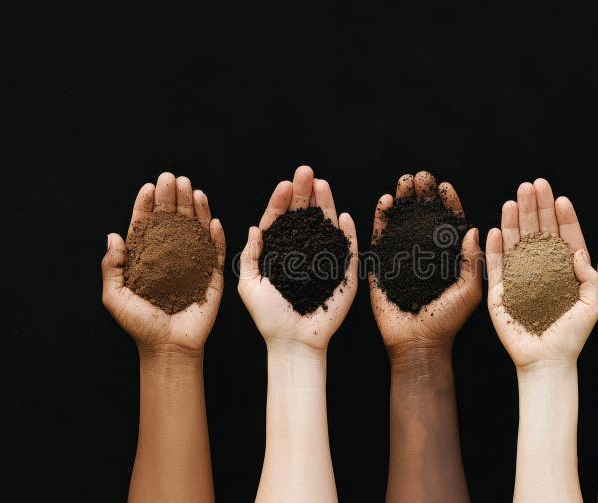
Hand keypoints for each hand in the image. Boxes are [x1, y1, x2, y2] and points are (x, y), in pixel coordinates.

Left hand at [101, 172, 225, 353]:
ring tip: (192, 188)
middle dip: (173, 197)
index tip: (149, 186)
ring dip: (194, 208)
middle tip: (173, 178)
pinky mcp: (212, 275)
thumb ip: (112, 266)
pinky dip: (216, 235)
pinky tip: (212, 218)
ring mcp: (193, 263)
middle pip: (173, 220)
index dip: (147, 204)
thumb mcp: (115, 296)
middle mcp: (171, 256)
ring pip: (195, 228)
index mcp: (147, 258)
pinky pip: (216, 251)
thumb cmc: (140, 325)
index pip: (147, 224)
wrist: (169, 347)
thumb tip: (113, 235)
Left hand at [237, 166, 358, 351]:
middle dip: (305, 193)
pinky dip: (347, 232)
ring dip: (325, 204)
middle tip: (305, 172)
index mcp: (280, 252)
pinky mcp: (343, 273)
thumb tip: (255, 227)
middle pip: (304, 216)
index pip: (280, 220)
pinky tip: (342, 214)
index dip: (282, 201)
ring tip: (321, 183)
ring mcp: (324, 261)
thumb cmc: (268, 318)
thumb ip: (251, 256)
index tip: (284, 184)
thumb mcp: (249, 284)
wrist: (293, 342)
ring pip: (325, 226)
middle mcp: (303, 252)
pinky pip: (348, 249)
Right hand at [369, 171, 482, 356]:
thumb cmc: (448, 321)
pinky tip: (386, 200)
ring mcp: (403, 255)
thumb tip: (475, 229)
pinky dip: (382, 217)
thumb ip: (473, 261)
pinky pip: (381, 235)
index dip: (449, 203)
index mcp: (449, 255)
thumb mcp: (470, 291)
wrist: (416, 343)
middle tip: (422, 177)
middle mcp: (426, 251)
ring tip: (405, 181)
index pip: (450, 221)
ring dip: (404, 199)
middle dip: (423, 194)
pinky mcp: (382, 263)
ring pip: (403, 219)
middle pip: (425, 214)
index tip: (445, 186)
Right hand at [486, 179, 597, 369]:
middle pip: (538, 232)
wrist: (547, 362)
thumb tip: (578, 249)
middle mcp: (541, 270)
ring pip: (516, 242)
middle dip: (536, 208)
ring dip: (515, 219)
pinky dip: (495, 247)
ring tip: (514, 198)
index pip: (563, 237)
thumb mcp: (591, 304)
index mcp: (564, 271)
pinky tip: (497, 227)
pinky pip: (496, 265)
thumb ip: (588, 276)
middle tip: (533, 185)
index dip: (561, 217)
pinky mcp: (500, 291)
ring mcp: (519, 279)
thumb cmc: (573, 338)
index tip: (559, 197)